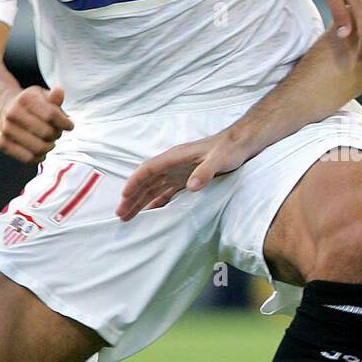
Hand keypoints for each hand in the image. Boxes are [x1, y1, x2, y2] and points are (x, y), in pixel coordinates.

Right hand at [0, 85, 73, 162]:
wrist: (4, 110)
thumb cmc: (31, 104)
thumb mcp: (42, 95)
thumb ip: (54, 97)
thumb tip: (59, 91)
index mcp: (25, 99)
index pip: (51, 115)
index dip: (65, 123)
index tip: (69, 126)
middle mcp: (13, 114)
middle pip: (47, 133)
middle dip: (57, 134)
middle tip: (57, 132)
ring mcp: (6, 130)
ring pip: (39, 148)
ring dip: (50, 146)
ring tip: (50, 141)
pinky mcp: (3, 144)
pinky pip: (28, 158)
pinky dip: (40, 157)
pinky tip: (42, 151)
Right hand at [115, 131, 249, 221]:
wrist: (241, 144)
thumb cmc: (229, 149)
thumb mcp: (219, 159)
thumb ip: (205, 172)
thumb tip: (191, 187)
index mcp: (176, 157)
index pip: (149, 169)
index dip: (135, 182)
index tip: (125, 196)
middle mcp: (173, 165)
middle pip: (147, 181)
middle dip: (132, 197)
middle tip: (120, 214)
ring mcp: (179, 172)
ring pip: (153, 188)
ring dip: (140, 201)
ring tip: (128, 216)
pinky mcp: (186, 180)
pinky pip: (166, 193)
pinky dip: (156, 202)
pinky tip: (150, 213)